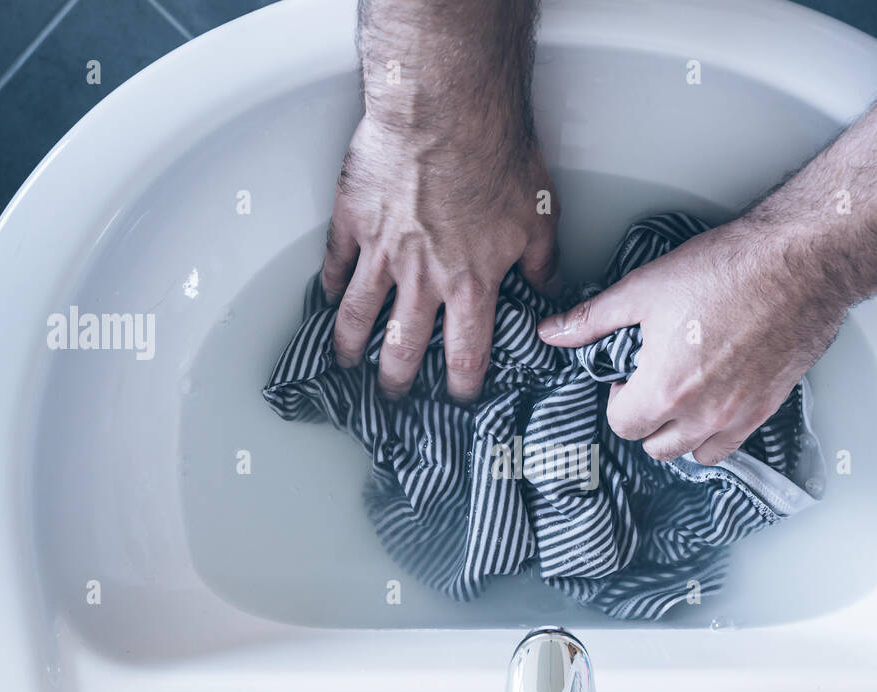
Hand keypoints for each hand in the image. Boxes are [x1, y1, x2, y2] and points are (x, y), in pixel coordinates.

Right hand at [320, 115, 559, 401]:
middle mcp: (422, 280)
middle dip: (396, 381)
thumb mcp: (538, 216)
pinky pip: (336, 263)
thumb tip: (549, 287)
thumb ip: (540, 261)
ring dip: (350, 345)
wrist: (446, 109)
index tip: (458, 397)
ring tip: (346, 362)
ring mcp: (381, 252)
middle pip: (402, 348)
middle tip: (391, 396)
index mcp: (471, 286)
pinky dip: (330, 284)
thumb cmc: (497, 157)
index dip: (462, 384)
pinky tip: (327, 297)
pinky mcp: (353, 219)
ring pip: (358, 315)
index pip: (466, 354)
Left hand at [537, 215, 845, 464]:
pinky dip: (715, 434)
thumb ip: (593, 320)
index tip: (628, 375)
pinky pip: (731, 446)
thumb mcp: (645, 288)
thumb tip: (551, 333)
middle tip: (654, 382)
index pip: (623, 425)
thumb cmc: (729, 269)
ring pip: (693, 453)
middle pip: (656, 446)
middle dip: (646, 419)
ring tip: (684, 393)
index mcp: (667, 387)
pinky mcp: (767, 409)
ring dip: (680, 432)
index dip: (619, 399)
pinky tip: (714, 399)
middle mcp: (703, 413)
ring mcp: (738, 416)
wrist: (801, 262)